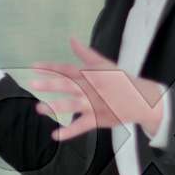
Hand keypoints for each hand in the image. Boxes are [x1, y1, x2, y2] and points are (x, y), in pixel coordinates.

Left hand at [31, 39, 166, 141]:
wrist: (142, 99)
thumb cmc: (120, 80)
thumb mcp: (104, 64)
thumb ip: (85, 53)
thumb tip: (72, 39)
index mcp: (90, 74)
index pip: (68, 69)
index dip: (50, 67)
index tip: (34, 67)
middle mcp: (90, 88)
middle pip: (68, 85)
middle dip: (50, 84)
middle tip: (32, 83)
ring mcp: (94, 104)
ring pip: (73, 105)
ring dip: (56, 107)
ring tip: (39, 108)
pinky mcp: (98, 119)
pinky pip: (82, 126)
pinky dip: (69, 132)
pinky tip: (55, 135)